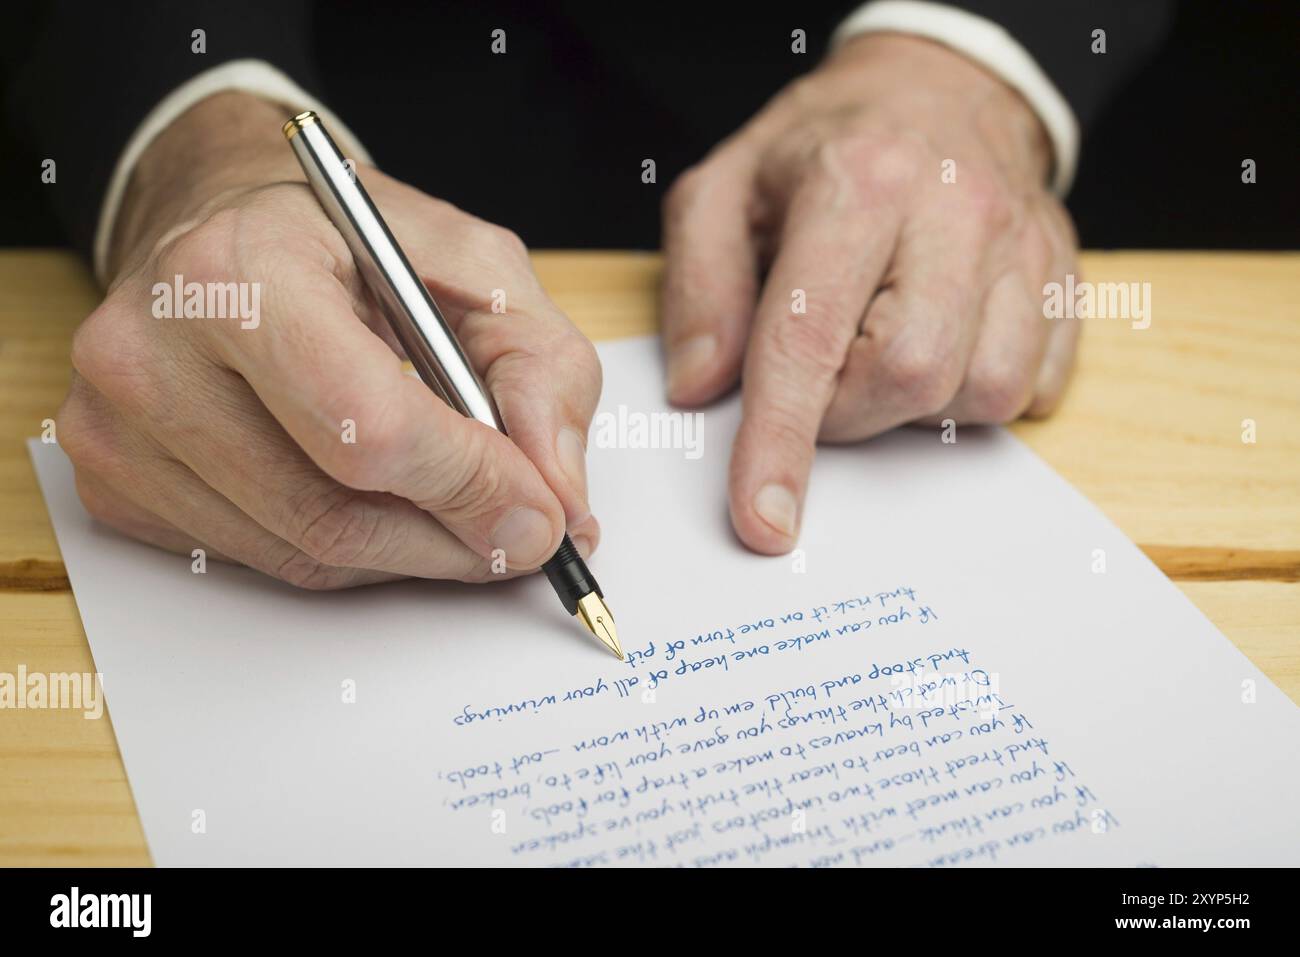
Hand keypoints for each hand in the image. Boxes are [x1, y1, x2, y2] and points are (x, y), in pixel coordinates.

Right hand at [60, 93, 600, 587]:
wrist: (230, 235)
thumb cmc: (351, 245)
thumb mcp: (477, 267)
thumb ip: (541, 371)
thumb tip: (558, 499)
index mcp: (239, 271)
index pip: (367, 427)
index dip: (470, 488)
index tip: (542, 518)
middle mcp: (152, 351)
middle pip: (334, 513)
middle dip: (454, 540)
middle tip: (520, 537)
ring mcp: (118, 427)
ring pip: (303, 554)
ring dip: (407, 553)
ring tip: (453, 509)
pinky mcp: (115, 484)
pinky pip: (260, 562)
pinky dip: (343, 552)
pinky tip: (369, 497)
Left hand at [661, 34, 1079, 553]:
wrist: (937, 87)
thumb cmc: (824, 147)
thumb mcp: (724, 191)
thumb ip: (699, 287)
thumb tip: (701, 388)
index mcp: (858, 181)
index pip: (810, 339)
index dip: (781, 442)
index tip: (764, 520)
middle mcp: (955, 211)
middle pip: (911, 375)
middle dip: (849, 412)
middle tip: (821, 374)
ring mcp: (1024, 245)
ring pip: (984, 391)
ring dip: (915, 405)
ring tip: (883, 346)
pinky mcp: (1065, 277)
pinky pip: (1032, 386)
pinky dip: (976, 394)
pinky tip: (942, 342)